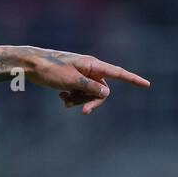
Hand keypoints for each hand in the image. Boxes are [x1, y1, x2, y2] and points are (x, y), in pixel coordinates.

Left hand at [21, 48, 149, 114]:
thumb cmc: (50, 70)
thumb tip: (107, 92)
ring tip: (64, 100)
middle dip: (92, 101)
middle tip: (81, 112)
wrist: (30, 65)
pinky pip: (79, 93)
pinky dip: (72, 97)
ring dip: (79, 100)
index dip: (133, 79)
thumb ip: (90, 88)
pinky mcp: (72, 80)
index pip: (118, 73)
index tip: (147, 84)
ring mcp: (81, 74)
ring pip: (89, 94)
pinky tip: (61, 97)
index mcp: (93, 65)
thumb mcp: (71, 81)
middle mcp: (89, 69)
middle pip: (101, 90)